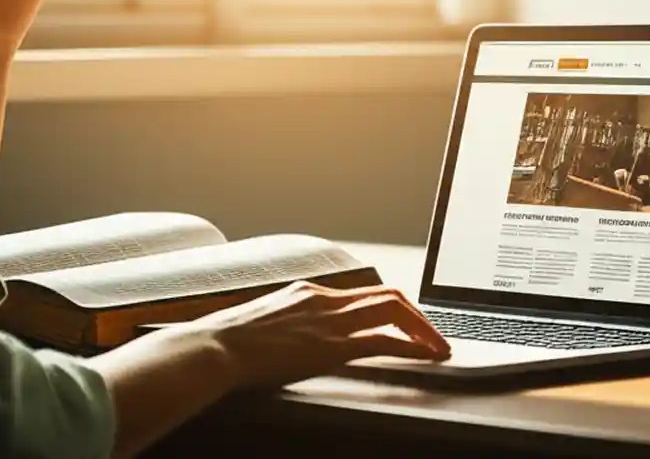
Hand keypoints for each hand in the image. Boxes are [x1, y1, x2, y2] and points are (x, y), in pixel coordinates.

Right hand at [190, 282, 450, 390]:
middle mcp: (323, 298)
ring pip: (392, 310)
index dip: (388, 307)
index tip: (403, 322)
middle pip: (386, 295)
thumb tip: (286, 341)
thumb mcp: (262, 325)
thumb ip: (284, 326)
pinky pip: (382, 341)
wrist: (211, 348)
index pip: (361, 293)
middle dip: (415, 314)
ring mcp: (329, 319)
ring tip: (438, 346)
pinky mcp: (330, 344)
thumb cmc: (225, 343)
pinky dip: (409, 347)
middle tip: (431, 334)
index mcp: (307, 292)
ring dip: (421, 328)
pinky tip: (424, 357)